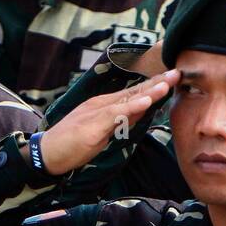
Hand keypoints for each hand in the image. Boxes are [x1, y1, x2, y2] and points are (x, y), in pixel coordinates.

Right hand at [35, 70, 179, 175]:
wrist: (47, 153)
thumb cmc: (72, 145)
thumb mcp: (103, 132)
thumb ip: (122, 120)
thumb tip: (144, 111)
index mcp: (106, 105)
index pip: (135, 93)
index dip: (153, 86)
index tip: (172, 79)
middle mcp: (103, 104)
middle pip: (135, 91)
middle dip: (157, 82)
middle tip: (178, 72)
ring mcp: (98, 112)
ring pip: (129, 99)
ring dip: (150, 90)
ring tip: (168, 83)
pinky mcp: (93, 124)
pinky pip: (116, 113)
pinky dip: (133, 107)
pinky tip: (147, 101)